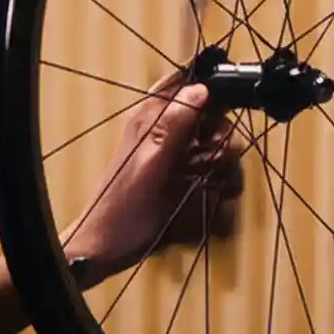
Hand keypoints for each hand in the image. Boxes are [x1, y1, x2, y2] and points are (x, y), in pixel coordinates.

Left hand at [62, 71, 245, 282]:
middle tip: (209, 162)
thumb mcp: (151, 161)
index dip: (209, 90)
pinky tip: (204, 209)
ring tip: (206, 192)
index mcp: (154, 119)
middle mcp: (170, 137)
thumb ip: (174, 123)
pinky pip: (220, 186)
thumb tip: (200, 88)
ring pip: (224, 156)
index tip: (220, 111)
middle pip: (217, 122)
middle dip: (222, 144)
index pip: (186, 83)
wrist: (108, 250)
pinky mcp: (190, 190)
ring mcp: (182, 165)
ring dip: (224, 176)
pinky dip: (218, 199)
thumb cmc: (121, 208)